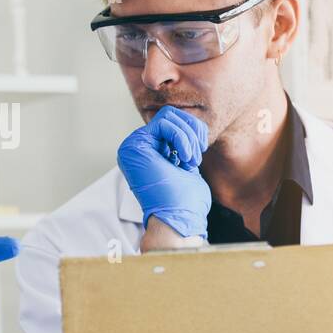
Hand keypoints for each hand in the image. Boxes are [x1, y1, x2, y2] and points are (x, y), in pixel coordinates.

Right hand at [117, 105, 210, 238]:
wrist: (177, 218)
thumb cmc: (185, 201)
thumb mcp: (186, 165)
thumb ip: (182, 145)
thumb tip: (188, 124)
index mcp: (148, 151)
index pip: (172, 122)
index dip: (192, 131)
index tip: (198, 153)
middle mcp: (137, 147)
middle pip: (170, 114)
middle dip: (191, 131)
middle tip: (196, 157)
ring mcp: (133, 146)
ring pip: (168, 116)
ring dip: (188, 137)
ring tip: (191, 161)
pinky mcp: (134, 146)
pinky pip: (163, 123)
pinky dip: (181, 137)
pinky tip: (184, 158)